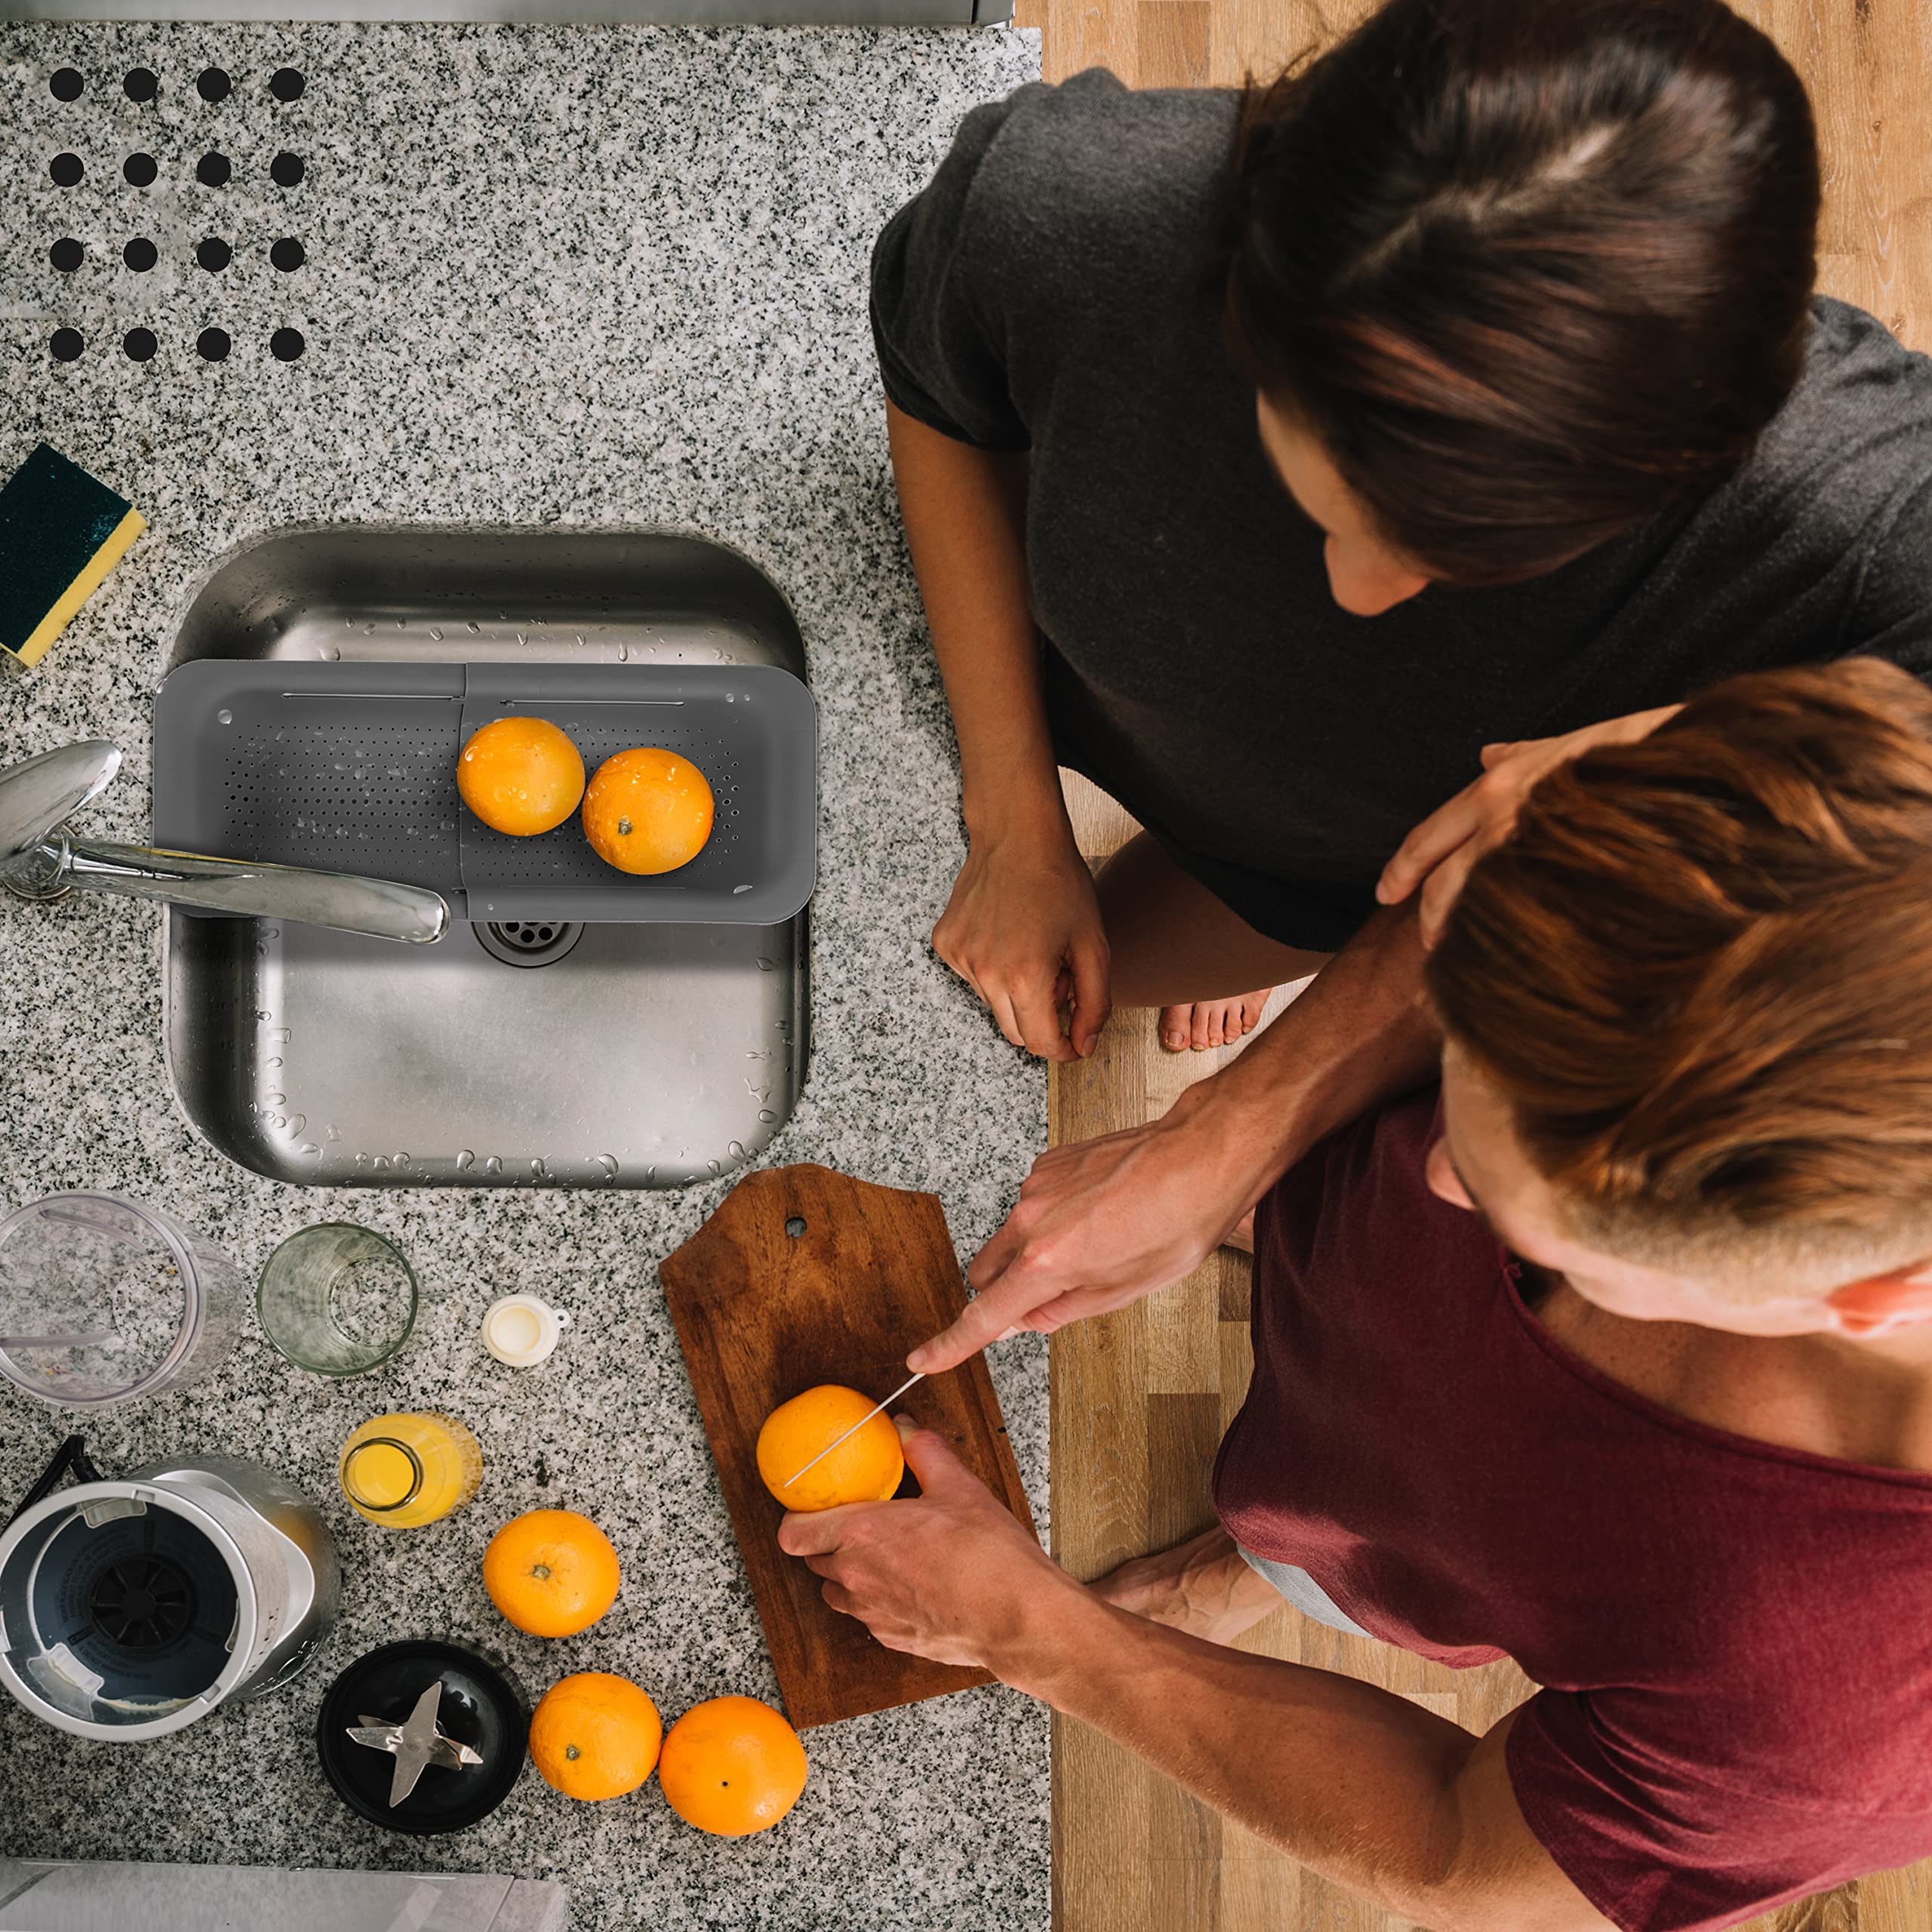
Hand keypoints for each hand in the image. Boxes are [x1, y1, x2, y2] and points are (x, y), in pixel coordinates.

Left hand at [778, 1421, 1073, 1671]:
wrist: (1017, 1617)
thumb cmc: (989, 1556)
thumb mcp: (959, 1486)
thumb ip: (924, 1451)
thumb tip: (905, 1430)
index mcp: (863, 1534)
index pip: (794, 1532)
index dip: (797, 1519)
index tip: (811, 1508)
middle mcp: (857, 1577)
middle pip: (815, 1559)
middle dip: (831, 1540)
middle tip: (864, 1523)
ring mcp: (872, 1612)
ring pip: (838, 1591)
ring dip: (851, 1573)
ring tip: (888, 1555)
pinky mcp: (892, 1638)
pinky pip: (868, 1615)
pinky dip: (879, 1599)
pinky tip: (912, 1584)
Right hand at [909, 1082, 1263, 1373]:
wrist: (1201, 1155)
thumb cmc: (1179, 1221)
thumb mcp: (1126, 1289)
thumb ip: (1061, 1310)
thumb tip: (1022, 1321)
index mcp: (1047, 1262)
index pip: (983, 1315)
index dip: (950, 1344)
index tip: (923, 1358)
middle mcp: (1030, 1220)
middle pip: (985, 1273)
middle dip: (1005, 1292)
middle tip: (1054, 1295)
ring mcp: (1036, 1185)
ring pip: (1010, 1237)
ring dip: (1034, 1252)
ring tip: (1098, 1243)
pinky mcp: (1049, 1162)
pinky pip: (1033, 1204)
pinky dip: (1052, 1218)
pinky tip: (1099, 1213)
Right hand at [932, 823, 1110, 1061]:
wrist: (1017, 836)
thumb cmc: (1060, 884)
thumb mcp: (1094, 945)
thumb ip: (1094, 1004)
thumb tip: (1084, 1046)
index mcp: (1025, 976)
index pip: (1041, 1043)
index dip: (1064, 1050)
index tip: (1076, 1044)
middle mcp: (986, 972)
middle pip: (1015, 1033)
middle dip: (1043, 1021)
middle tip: (1062, 983)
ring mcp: (961, 957)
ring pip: (994, 1006)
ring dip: (1018, 994)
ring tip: (1035, 951)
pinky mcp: (946, 944)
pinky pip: (974, 979)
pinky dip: (995, 971)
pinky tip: (1009, 936)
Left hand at [1375, 703, 1682, 944]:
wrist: (1697, 763)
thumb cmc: (1635, 752)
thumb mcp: (1565, 745)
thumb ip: (1522, 755)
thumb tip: (1487, 754)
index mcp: (1496, 787)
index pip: (1428, 837)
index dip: (1402, 870)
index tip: (1386, 893)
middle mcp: (1501, 817)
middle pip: (1442, 886)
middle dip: (1430, 921)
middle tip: (1430, 946)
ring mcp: (1532, 852)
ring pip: (1476, 911)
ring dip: (1464, 941)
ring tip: (1467, 963)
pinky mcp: (1568, 881)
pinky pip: (1522, 926)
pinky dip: (1509, 948)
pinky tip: (1513, 965)